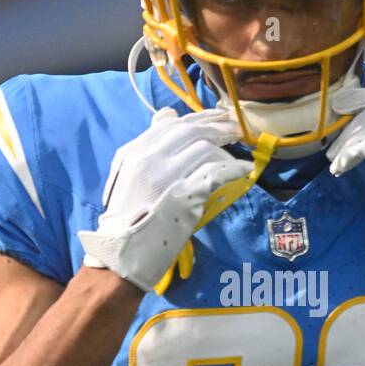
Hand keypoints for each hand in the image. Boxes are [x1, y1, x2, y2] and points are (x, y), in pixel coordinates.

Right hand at [78, 107, 252, 290]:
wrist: (120, 251)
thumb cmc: (127, 216)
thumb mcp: (129, 172)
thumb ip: (149, 145)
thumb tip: (168, 114)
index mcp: (135, 151)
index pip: (173, 123)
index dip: (200, 117)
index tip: (218, 117)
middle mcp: (149, 158)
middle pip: (192, 131)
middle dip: (218, 127)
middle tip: (235, 129)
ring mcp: (167, 176)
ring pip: (205, 148)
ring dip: (225, 150)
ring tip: (237, 154)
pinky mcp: (185, 195)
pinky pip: (216, 172)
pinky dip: (234, 168)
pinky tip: (244, 169)